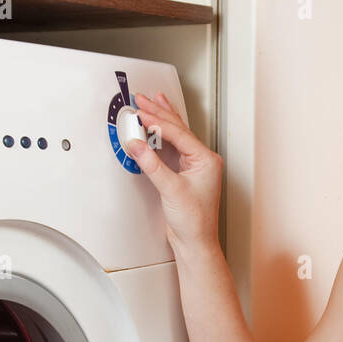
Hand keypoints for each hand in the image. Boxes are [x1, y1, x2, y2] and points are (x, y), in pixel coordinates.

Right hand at [124, 90, 222, 251]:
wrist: (195, 242)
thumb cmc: (194, 222)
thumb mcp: (170, 189)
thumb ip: (151, 164)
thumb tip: (136, 144)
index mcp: (206, 160)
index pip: (178, 133)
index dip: (157, 121)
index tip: (140, 113)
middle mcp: (202, 160)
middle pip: (178, 129)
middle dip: (159, 112)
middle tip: (142, 99)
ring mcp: (194, 166)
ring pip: (176, 136)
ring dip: (161, 119)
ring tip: (151, 102)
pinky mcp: (184, 174)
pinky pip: (172, 147)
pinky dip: (161, 136)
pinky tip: (154, 127)